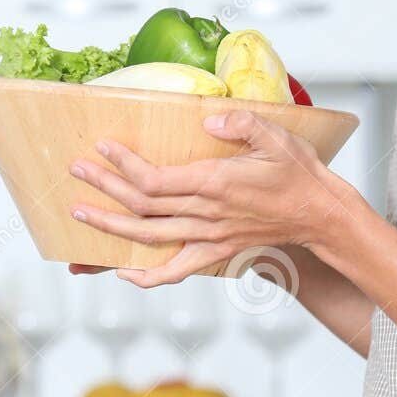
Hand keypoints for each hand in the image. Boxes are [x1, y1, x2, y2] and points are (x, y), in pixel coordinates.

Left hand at [66, 107, 344, 288]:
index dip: (124, 166)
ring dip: (111, 227)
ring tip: (80, 213)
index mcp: (216, 183)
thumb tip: (209, 119)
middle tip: (76, 172)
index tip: (101, 148)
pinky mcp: (216, 251)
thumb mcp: (277, 137)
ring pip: (149, 237)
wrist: (320, 216)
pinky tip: (123, 273)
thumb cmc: (299, 174)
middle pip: (143, 206)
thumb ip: (242, 124)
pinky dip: (147, 277)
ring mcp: (209, 236)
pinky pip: (175, 271)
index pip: (156, 179)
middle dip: (105, 188)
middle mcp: (207, 214)